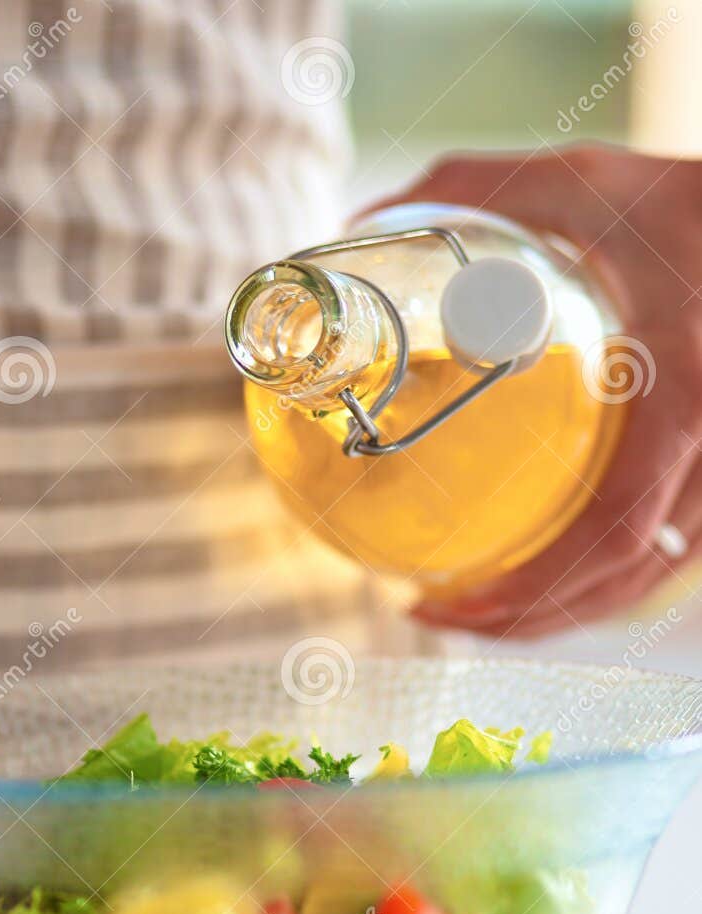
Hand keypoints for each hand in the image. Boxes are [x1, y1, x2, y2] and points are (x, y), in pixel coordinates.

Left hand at [370, 145, 701, 636]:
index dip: (533, 588)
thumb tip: (359, 219)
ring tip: (478, 610)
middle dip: (530, 619)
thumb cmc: (685, 197)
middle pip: (626, 576)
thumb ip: (475, 189)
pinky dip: (602, 575)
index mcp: (685, 391)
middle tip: (440, 616)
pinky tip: (541, 571)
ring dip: (565, 608)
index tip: (450, 601)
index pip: (613, 526)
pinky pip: (666, 547)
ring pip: (650, 572)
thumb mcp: (586, 179)